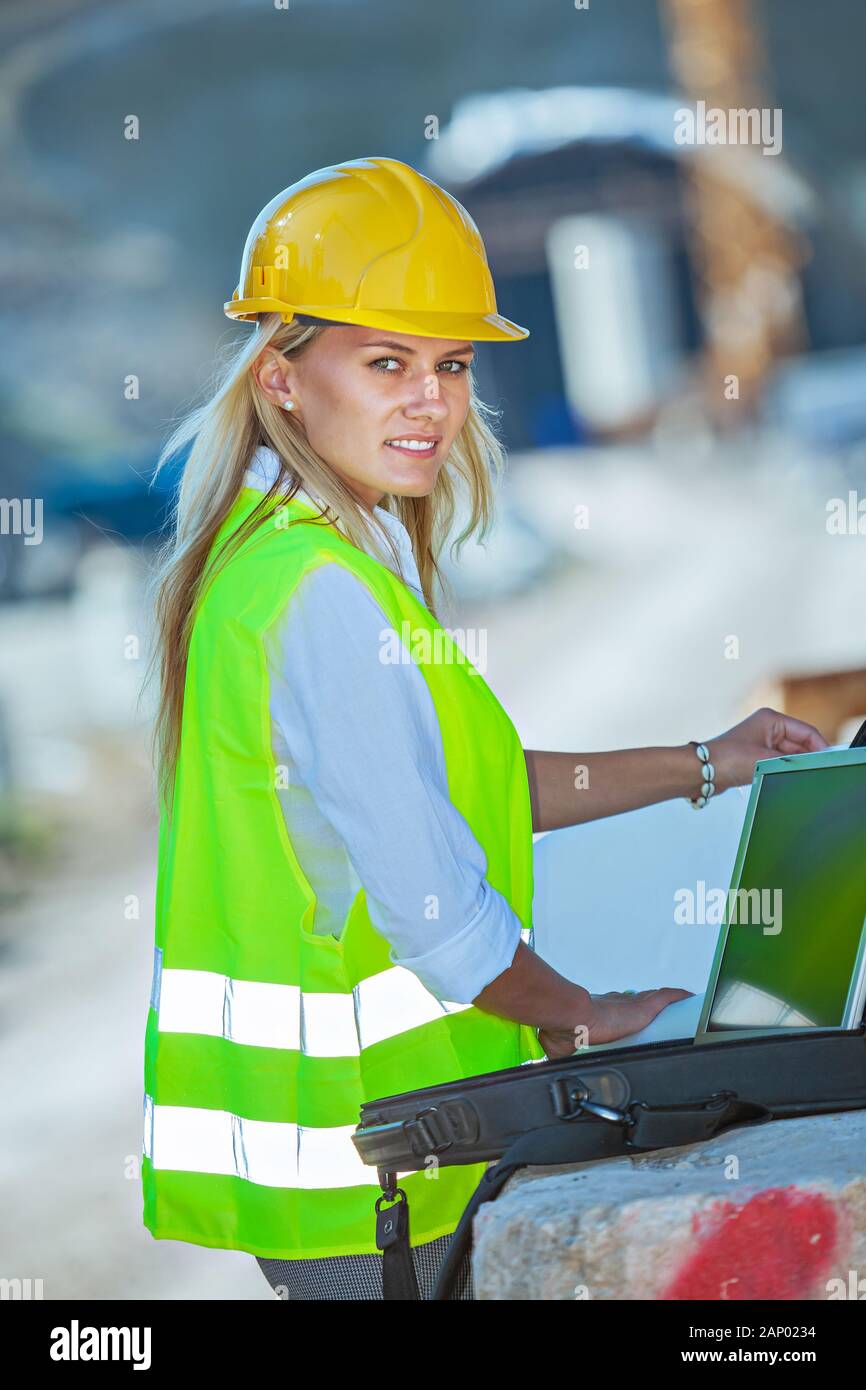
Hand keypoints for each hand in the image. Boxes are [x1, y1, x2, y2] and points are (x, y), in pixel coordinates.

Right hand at [538, 986, 694, 1057]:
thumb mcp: (563, 1046)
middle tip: (662, 1010)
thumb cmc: (571, 1029)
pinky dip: (679, 996)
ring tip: (679, 1005)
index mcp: (602, 1011)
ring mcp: (632, 1004)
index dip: (627, 1011)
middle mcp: (618, 1003)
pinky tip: (688, 997)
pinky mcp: (646, 1006)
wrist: (575, 1018)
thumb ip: (562, 1054)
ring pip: (656, 999)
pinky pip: (668, 997)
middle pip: (640, 1001)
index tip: (632, 1016)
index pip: (619, 1009)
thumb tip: (552, 1068)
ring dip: (667, 1002)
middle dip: (650, 1005)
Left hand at [699, 707, 828, 795]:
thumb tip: (813, 763)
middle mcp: (768, 728)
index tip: (830, 762)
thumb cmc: (726, 759)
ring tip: (798, 777)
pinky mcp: (756, 756)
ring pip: (790, 755)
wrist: (701, 772)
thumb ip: (793, 761)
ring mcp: (762, 742)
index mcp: (771, 719)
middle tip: (817, 774)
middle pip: (800, 744)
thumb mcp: (766, 759)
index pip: (807, 732)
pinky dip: (784, 770)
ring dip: (794, 765)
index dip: (820, 747)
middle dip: (807, 758)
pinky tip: (786, 779)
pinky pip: (779, 763)